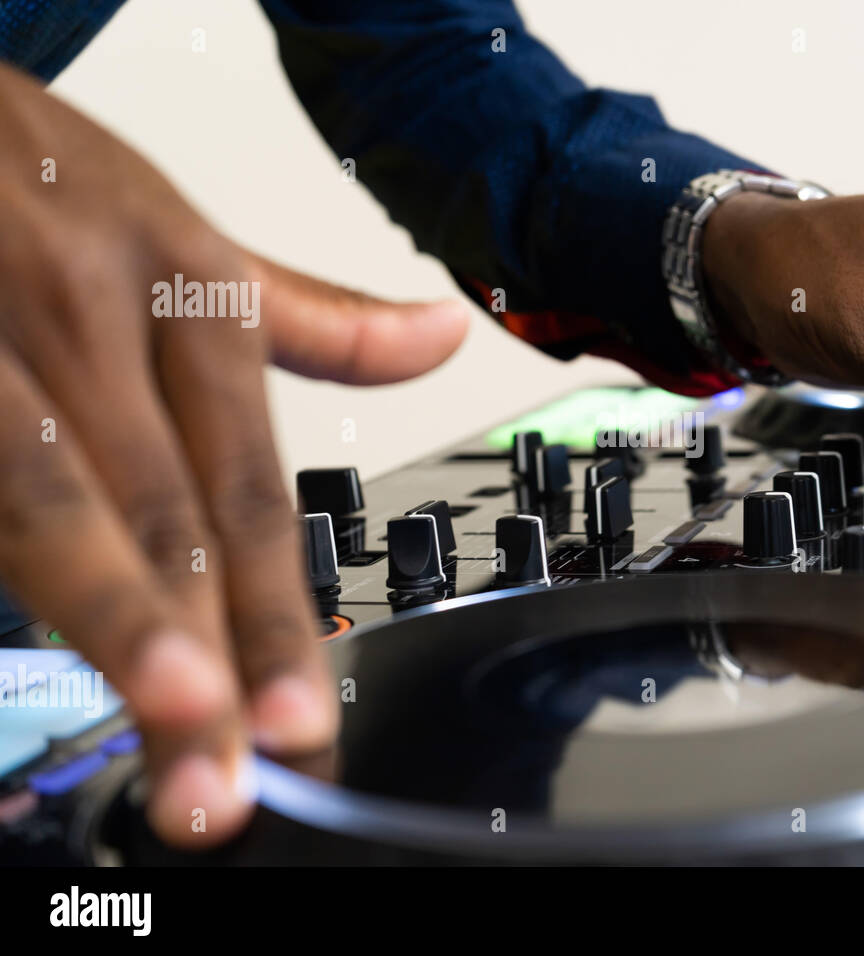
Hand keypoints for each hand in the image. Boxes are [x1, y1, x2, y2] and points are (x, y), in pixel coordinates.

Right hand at [0, 65, 468, 844]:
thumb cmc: (58, 186)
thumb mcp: (195, 234)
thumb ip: (320, 316)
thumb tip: (443, 337)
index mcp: (185, 294)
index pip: (246, 483)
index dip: (275, 609)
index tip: (302, 719)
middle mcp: (92, 317)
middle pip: (161, 518)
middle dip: (201, 661)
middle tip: (231, 780)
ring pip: (51, 508)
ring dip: (114, 633)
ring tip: (166, 738)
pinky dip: (3, 566)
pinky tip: (42, 650)